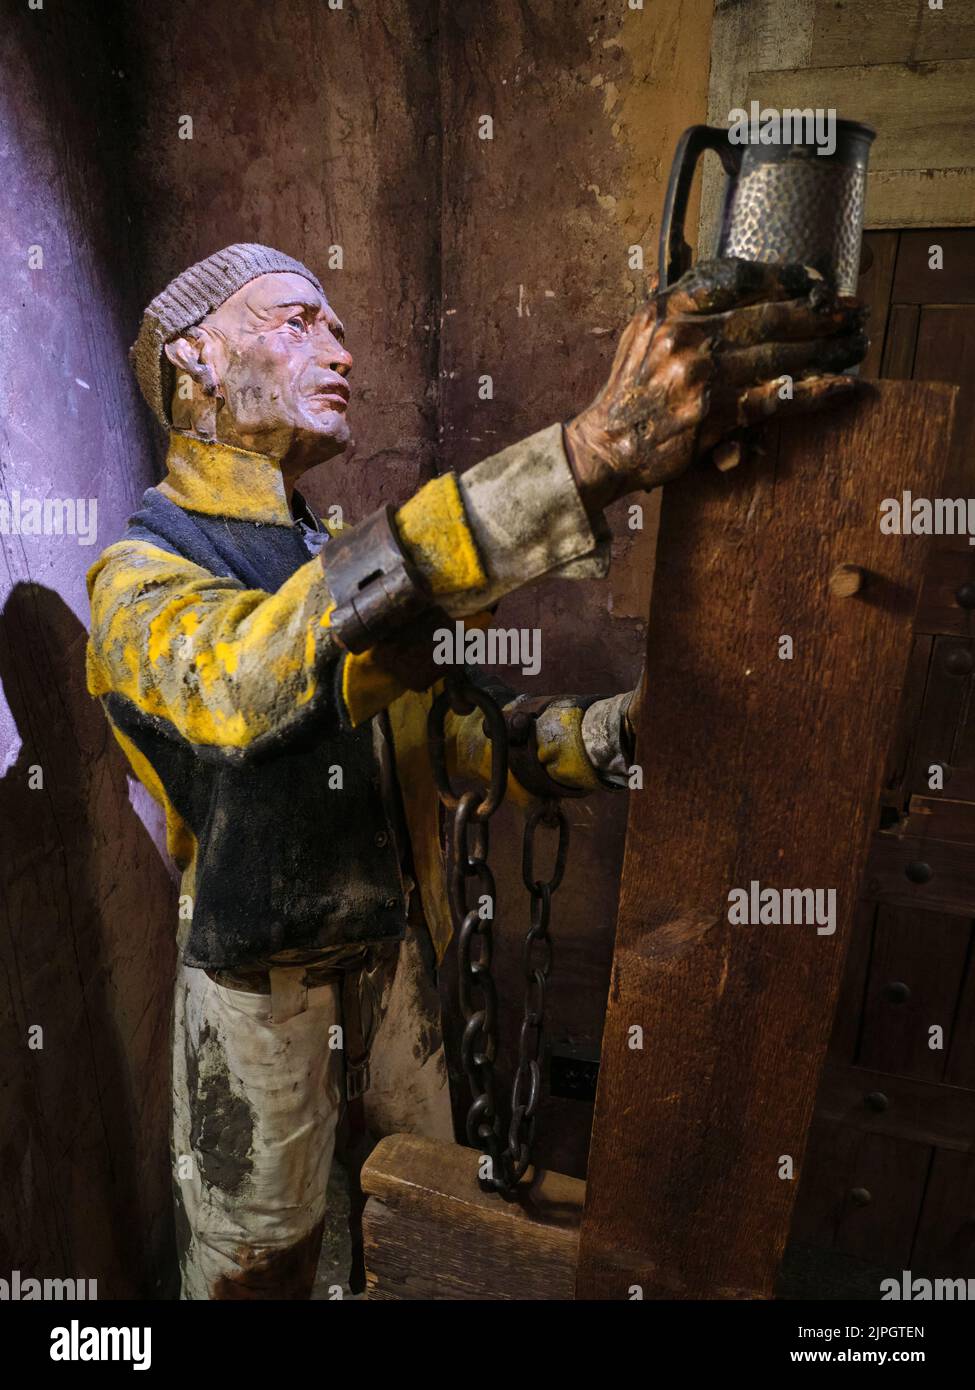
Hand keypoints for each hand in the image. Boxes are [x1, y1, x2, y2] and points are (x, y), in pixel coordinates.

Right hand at [564, 258, 868, 512]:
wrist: (606, 445)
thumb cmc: (629, 392)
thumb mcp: (641, 332)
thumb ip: (679, 304)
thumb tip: (720, 276)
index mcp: (668, 309)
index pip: (738, 279)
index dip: (785, 278)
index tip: (815, 281)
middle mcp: (684, 336)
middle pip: (767, 317)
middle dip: (818, 313)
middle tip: (854, 311)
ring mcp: (700, 375)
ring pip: (777, 355)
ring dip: (826, 349)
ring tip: (856, 344)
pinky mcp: (714, 413)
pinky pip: (776, 397)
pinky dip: (815, 391)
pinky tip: (843, 385)